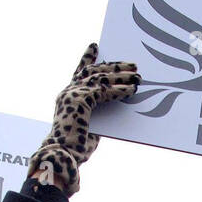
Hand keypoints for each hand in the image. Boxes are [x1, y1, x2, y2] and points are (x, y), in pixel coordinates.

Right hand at [27, 43, 137, 195]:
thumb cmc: (75, 147)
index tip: (94, 46)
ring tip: (138, 76)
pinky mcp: (81, 100)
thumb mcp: (90, 123)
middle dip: (114, 66)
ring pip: (101, 78)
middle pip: (94, 71)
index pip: (78, 71)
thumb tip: (114, 100)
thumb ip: (97, 109)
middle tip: (132, 65)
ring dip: (121, 76)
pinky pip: (104, 90)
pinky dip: (119, 90)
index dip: (87, 58)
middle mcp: (68, 91)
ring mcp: (73, 93)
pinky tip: (131, 90)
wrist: (64, 156)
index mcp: (67, 96)